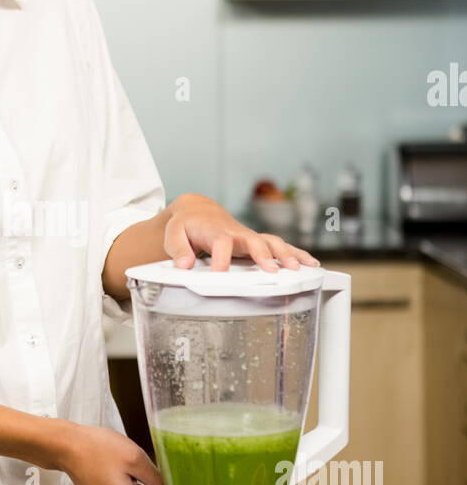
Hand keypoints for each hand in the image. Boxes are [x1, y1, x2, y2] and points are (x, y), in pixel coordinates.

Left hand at [165, 192, 319, 272]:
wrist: (199, 211)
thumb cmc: (186, 225)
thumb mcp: (173, 234)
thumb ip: (178, 250)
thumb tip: (183, 266)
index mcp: (215, 231)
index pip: (220, 242)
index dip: (221, 258)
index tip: (221, 274)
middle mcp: (236, 233)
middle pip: (253, 241)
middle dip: (264, 255)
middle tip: (273, 271)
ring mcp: (249, 237)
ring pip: (272, 242)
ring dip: (287, 254)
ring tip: (301, 268)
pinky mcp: (257, 243)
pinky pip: (279, 246)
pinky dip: (296, 253)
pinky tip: (311, 264)